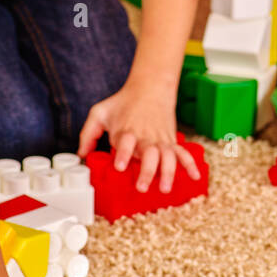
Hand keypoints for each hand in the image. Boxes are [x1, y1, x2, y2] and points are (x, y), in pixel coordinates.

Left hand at [77, 79, 200, 192]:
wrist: (149, 87)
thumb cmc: (123, 102)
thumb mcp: (100, 112)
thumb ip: (88, 133)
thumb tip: (81, 154)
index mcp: (127, 130)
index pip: (126, 141)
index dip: (123, 153)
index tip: (120, 166)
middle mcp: (145, 137)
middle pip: (149, 153)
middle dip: (147, 171)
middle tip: (142, 187)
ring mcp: (160, 140)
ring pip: (168, 156)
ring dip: (168, 172)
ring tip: (165, 188)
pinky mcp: (170, 141)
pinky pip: (183, 153)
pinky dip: (191, 165)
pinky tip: (195, 177)